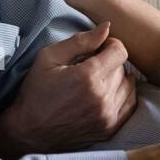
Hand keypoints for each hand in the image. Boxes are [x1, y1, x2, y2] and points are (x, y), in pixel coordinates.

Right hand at [0, 22, 136, 159]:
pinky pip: (130, 104)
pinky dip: (123, 95)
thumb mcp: (49, 57)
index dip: (110, 45)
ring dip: (116, 79)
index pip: (119, 51)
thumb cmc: (36, 91)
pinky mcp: (109, 129)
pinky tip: (107, 93)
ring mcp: (107, 116)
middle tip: (90, 66)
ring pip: (128, 85)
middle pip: (122, 68)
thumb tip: (107, 27)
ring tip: (96, 81)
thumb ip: (81, 41)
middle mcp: (101, 98)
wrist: (29, 131)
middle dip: (109, 62)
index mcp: (87, 77)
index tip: (98, 49)